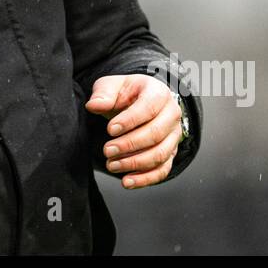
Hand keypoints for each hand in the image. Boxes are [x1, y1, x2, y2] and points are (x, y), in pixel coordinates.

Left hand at [84, 74, 182, 188]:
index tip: (110, 130)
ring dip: (135, 163)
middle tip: (107, 150)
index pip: (148, 108)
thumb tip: (93, 105)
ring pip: (160, 154)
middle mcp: (171, 114)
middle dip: (129, 145)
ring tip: (112, 165)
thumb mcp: (113, 86)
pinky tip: (127, 181)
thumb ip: (103, 94)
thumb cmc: (126, 93)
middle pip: (155, 134)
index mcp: (158, 93)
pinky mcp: (170, 152)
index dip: (129, 121)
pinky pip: (162, 170)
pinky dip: (145, 179)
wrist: (138, 102)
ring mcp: (174, 135)